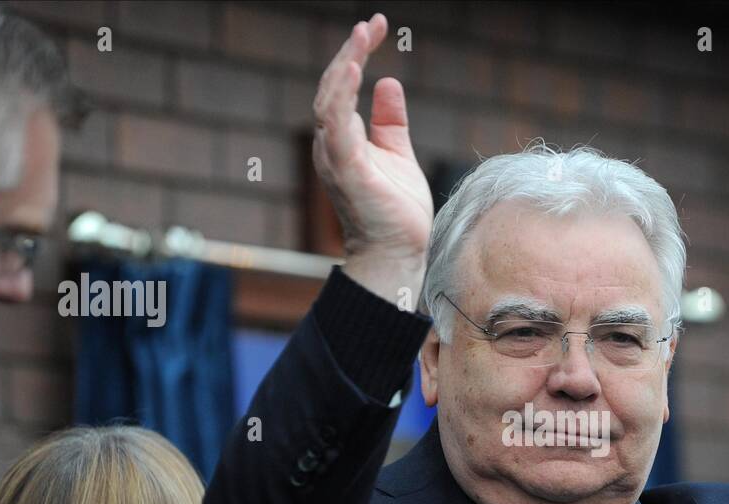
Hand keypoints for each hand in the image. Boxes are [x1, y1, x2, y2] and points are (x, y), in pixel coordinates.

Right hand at [313, 14, 433, 298]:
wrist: (399, 253)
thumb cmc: (396, 211)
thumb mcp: (398, 154)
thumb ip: (389, 121)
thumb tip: (388, 83)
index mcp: (342, 140)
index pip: (342, 88)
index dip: (355, 54)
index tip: (376, 26)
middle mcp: (331, 146)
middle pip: (332, 88)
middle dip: (350, 51)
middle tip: (371, 23)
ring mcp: (336, 159)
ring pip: (329, 101)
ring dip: (344, 66)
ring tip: (362, 36)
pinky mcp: (347, 171)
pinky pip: (338, 126)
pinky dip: (342, 96)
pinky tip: (356, 70)